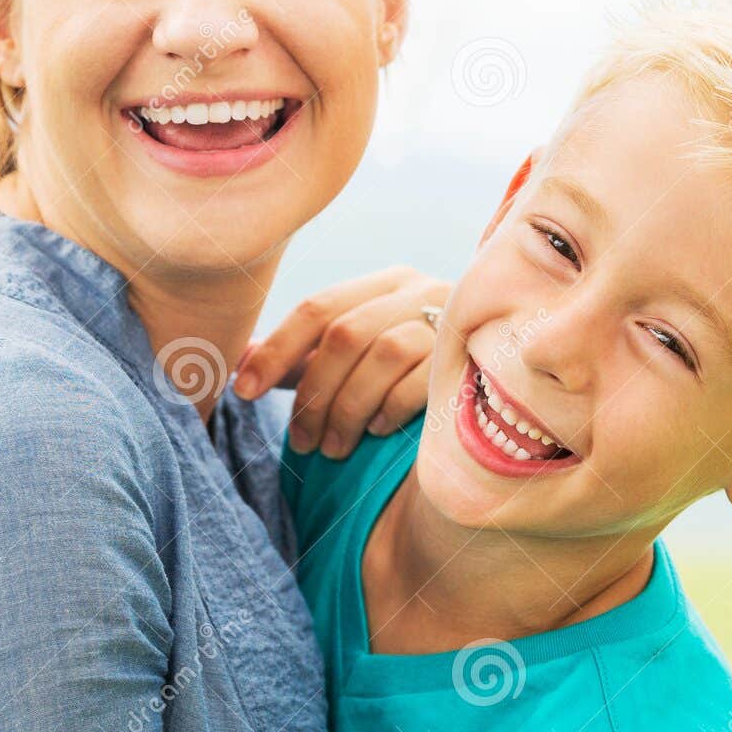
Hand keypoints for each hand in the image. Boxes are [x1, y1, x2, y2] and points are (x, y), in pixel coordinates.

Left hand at [234, 267, 449, 459]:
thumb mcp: (352, 357)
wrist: (495, 377)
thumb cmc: (405, 371)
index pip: (318, 308)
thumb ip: (300, 357)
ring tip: (333, 448)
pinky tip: (373, 431)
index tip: (243, 390)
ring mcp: (448, 321)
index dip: (276, 349)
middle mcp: (418, 291)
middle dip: (314, 392)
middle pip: (347, 333)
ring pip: (384, 354)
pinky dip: (389, 408)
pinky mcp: (470, 358)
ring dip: (347, 408)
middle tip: (300, 441)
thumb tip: (237, 360)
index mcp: (383, 284)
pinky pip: (421, 379)